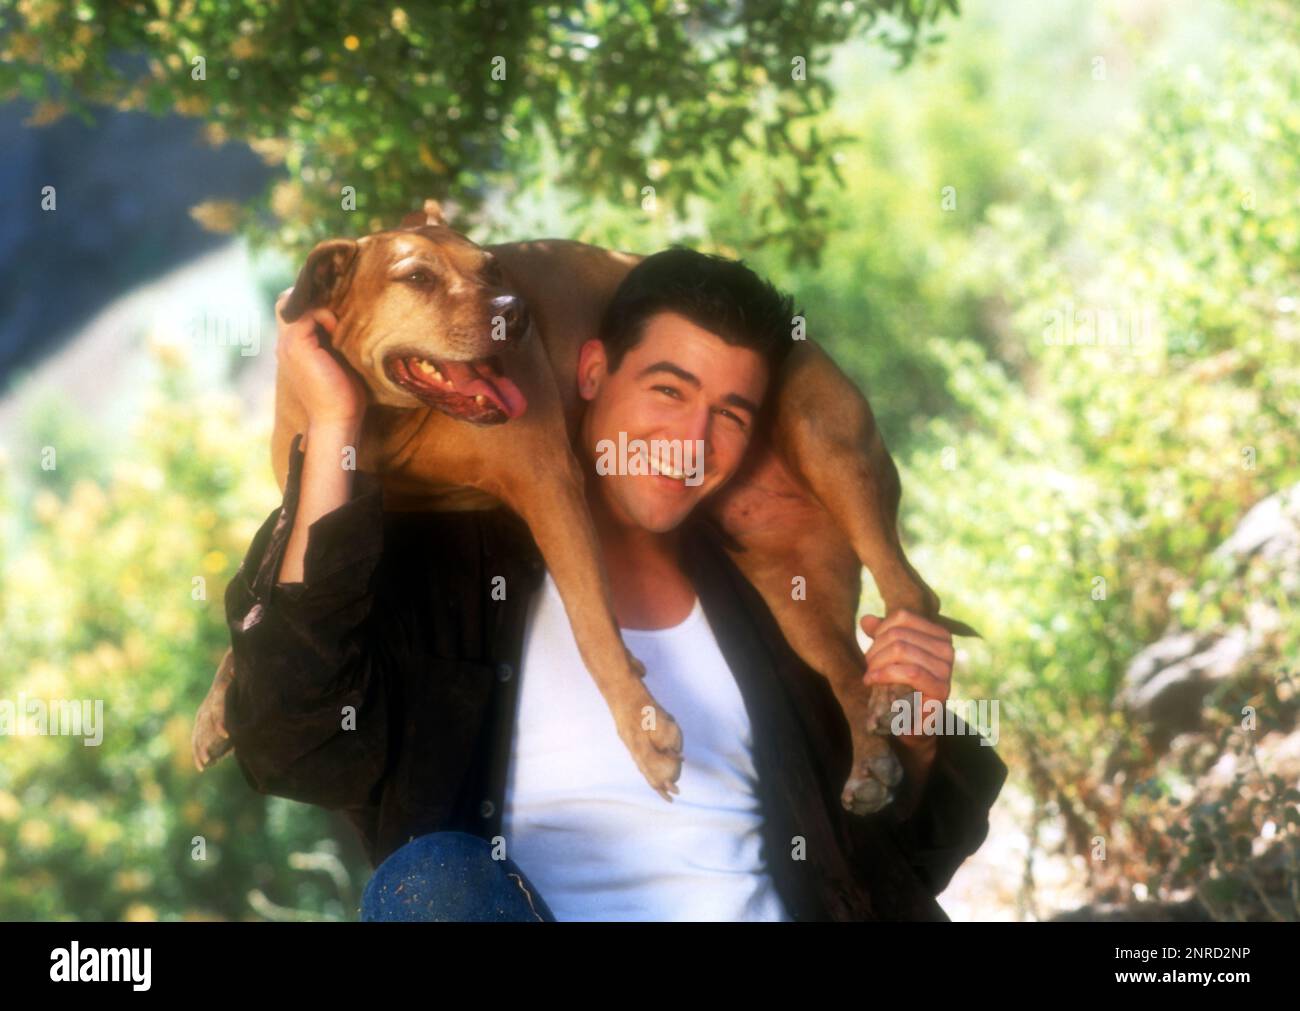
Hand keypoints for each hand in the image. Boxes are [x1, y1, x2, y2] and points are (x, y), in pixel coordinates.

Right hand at [274, 288, 365, 426]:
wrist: (338, 420)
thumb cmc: (346, 396)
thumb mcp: (341, 360)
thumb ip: (337, 339)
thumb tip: (353, 316)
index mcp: (295, 346)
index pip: (295, 309)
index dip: (314, 302)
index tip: (338, 310)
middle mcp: (287, 343)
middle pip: (288, 300)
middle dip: (313, 297)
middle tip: (337, 307)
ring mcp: (288, 343)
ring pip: (294, 301)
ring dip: (320, 304)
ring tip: (339, 321)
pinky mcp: (296, 345)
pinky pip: (307, 313)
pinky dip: (325, 315)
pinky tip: (338, 332)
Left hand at [860, 610, 953, 753]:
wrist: (912, 724)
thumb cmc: (901, 686)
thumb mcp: (889, 656)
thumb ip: (880, 635)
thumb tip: (866, 619)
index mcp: (938, 634)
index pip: (903, 617)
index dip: (880, 631)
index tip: (873, 649)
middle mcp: (947, 648)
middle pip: (898, 634)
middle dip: (875, 650)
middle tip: (868, 667)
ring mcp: (947, 669)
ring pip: (902, 650)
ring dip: (877, 663)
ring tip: (870, 676)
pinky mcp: (941, 690)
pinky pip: (910, 672)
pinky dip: (885, 675)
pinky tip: (872, 681)